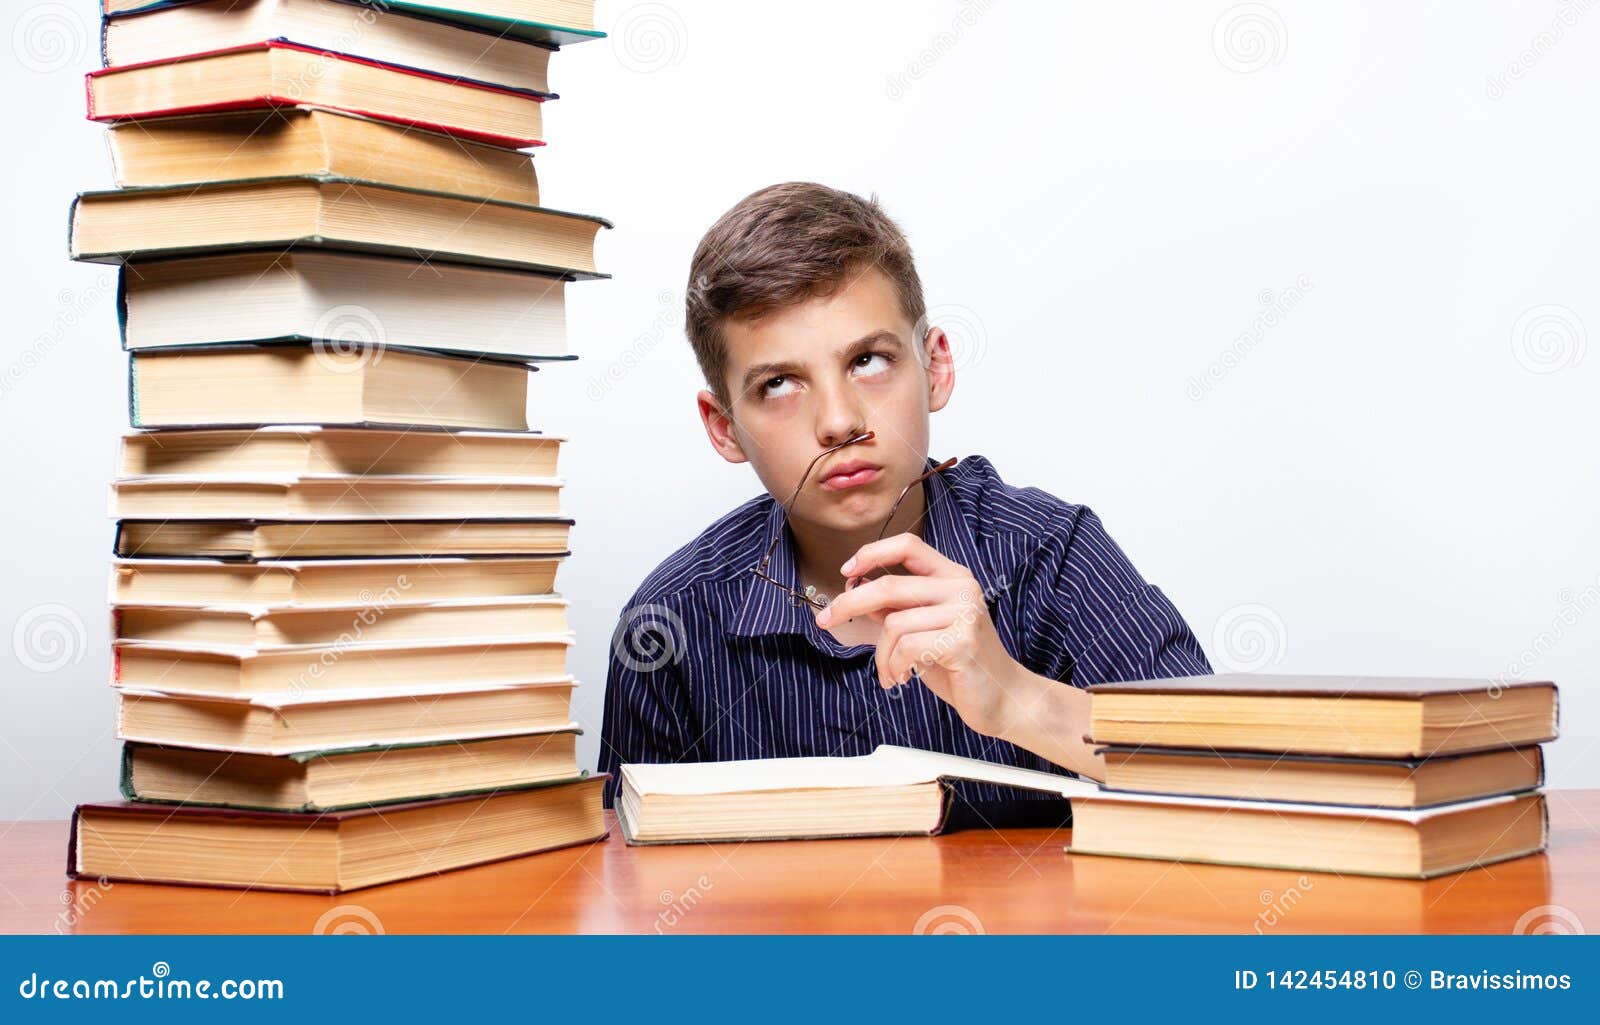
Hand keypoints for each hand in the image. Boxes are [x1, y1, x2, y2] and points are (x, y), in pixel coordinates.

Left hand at [813, 532, 1024, 736]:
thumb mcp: (923, 630)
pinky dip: (894, 666)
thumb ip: (897, 608)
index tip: (846, 571)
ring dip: (882, 655)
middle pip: (889, 585)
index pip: (908, 546)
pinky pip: (906, 647)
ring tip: (891, 673)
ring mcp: (964, 613)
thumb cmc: (959, 664)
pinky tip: (903, 678)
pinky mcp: (961, 640)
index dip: (872, 553)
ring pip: (894, 624)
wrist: (1002, 698)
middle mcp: (961, 588)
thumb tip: (857, 591)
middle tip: (825, 620)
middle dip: (849, 604)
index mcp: (952, 577)